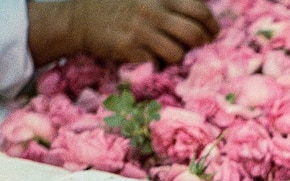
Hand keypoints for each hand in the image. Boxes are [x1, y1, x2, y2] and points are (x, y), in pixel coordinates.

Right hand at [28, 0, 219, 66]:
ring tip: (174, 54)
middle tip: (199, 48)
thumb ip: (166, 0)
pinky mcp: (129, 48)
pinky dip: (160, 65)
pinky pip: (157, 63)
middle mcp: (152, 10)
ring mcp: (141, 30)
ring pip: (179, 53)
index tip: (213, 32)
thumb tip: (199, 11)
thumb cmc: (114, 5)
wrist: (77, 19)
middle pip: (194, 34)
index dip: (211, 24)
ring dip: (180, 57)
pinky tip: (154, 59)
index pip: (199, 10)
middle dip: (202, 44)